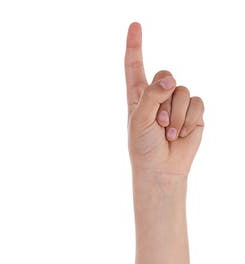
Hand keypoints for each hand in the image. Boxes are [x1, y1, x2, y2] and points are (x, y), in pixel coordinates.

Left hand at [125, 21, 204, 180]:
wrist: (161, 170)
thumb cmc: (144, 148)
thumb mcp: (139, 120)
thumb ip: (151, 95)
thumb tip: (171, 80)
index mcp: (138, 96)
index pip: (135, 66)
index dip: (135, 46)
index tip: (134, 25)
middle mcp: (158, 95)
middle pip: (166, 76)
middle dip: (163, 101)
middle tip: (158, 124)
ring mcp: (177, 103)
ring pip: (182, 91)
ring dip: (175, 116)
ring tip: (168, 134)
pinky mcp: (193, 112)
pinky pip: (196, 103)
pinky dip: (188, 120)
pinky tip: (181, 135)